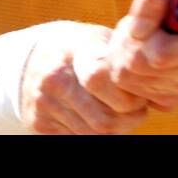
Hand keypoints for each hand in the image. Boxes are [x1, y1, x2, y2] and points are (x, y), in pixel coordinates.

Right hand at [18, 22, 148, 134]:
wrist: (30, 59)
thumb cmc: (78, 49)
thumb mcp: (96, 39)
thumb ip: (118, 56)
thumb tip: (147, 80)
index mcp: (73, 53)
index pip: (105, 83)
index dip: (131, 97)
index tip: (140, 97)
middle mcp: (55, 79)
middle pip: (105, 120)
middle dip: (129, 120)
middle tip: (137, 111)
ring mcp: (45, 104)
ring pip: (93, 134)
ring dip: (115, 130)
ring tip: (121, 114)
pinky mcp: (39, 123)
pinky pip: (76, 139)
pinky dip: (94, 134)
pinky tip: (99, 118)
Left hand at [94, 0, 177, 111]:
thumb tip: (139, 29)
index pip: (162, 53)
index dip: (144, 36)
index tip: (140, 21)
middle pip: (148, 67)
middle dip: (133, 45)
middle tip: (136, 27)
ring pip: (139, 81)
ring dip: (129, 56)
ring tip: (140, 37)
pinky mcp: (174, 99)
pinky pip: (140, 92)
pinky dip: (134, 72)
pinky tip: (144, 53)